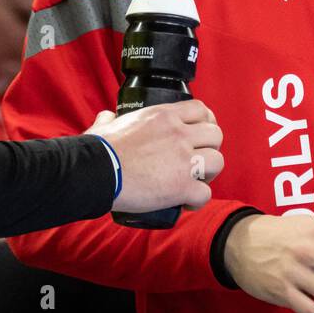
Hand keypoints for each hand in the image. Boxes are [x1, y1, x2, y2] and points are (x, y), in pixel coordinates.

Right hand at [85, 100, 222, 213]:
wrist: (95, 173)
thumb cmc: (98, 150)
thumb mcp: (106, 125)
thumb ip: (109, 119)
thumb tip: (106, 117)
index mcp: (163, 116)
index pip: (200, 110)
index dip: (206, 122)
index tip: (200, 133)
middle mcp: (178, 134)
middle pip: (216, 135)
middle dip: (211, 148)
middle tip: (198, 160)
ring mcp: (183, 160)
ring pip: (218, 162)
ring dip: (209, 174)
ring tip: (194, 181)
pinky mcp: (181, 186)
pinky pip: (205, 194)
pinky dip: (197, 201)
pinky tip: (185, 203)